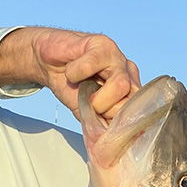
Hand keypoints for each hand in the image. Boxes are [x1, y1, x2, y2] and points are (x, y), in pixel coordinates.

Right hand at [0, 27, 140, 119]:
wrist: (48, 65)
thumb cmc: (70, 88)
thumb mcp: (89, 114)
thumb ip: (106, 124)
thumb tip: (119, 142)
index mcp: (130, 92)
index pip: (139, 114)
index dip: (119, 125)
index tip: (102, 125)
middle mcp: (129, 74)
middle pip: (133, 103)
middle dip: (108, 111)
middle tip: (90, 105)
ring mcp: (118, 57)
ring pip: (121, 85)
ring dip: (96, 96)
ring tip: (82, 89)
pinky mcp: (102, 44)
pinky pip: (92, 65)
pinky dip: (75, 74)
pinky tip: (71, 71)